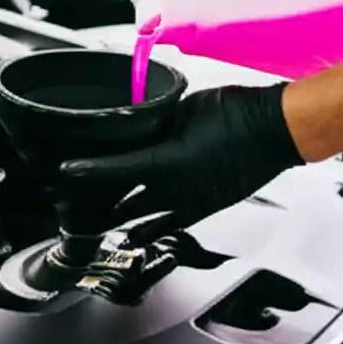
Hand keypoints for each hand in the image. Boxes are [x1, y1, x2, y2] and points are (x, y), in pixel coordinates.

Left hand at [58, 84, 303, 240]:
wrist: (276, 131)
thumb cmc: (237, 112)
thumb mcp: (185, 107)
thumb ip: (156, 121)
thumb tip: (136, 125)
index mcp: (169, 159)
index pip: (118, 168)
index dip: (89, 170)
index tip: (66, 171)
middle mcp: (176, 188)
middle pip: (124, 198)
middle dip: (97, 200)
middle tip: (72, 200)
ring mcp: (190, 202)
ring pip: (142, 217)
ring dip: (118, 218)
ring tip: (93, 222)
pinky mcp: (203, 209)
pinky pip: (167, 225)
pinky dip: (147, 231)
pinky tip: (132, 235)